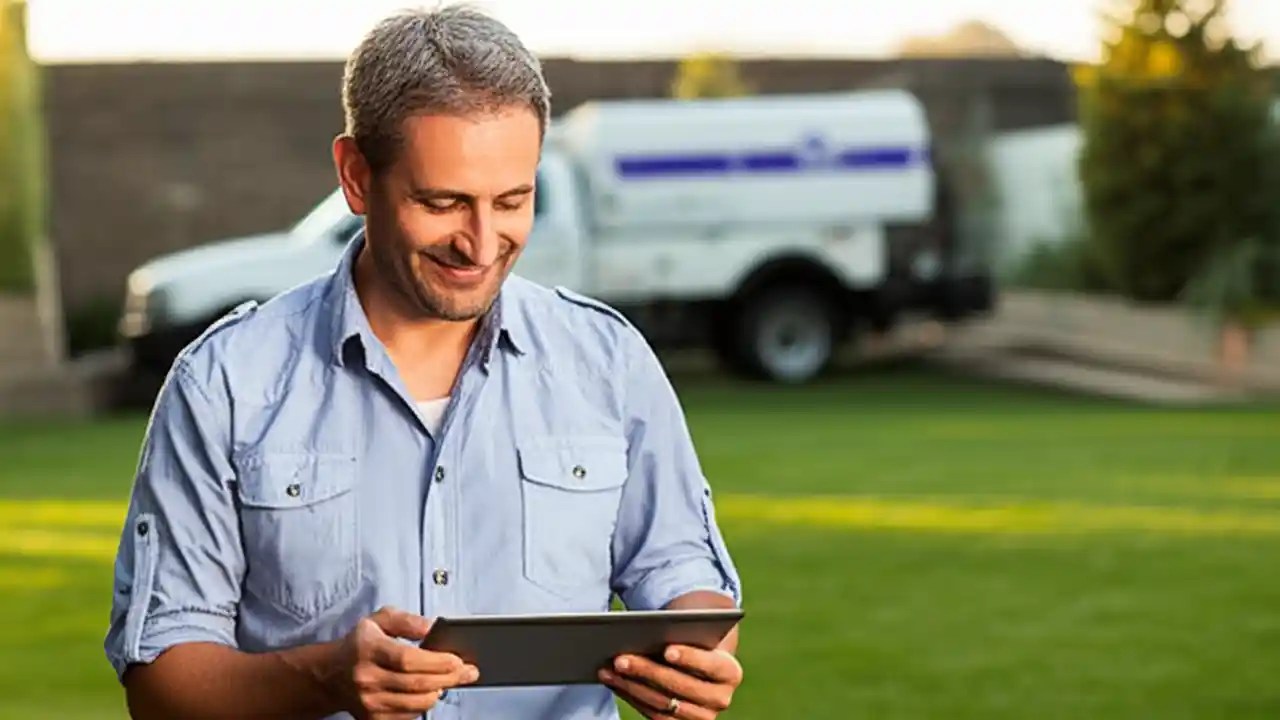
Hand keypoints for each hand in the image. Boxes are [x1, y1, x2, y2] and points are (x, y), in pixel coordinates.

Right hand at [332, 606, 479, 719]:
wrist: (330, 675)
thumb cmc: (360, 644)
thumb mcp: (379, 619)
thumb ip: (407, 620)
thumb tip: (432, 628)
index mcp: (368, 649)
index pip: (407, 660)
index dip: (437, 661)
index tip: (458, 660)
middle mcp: (366, 678)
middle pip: (416, 684)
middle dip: (449, 678)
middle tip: (468, 672)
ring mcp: (368, 702)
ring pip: (415, 703)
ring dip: (439, 692)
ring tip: (449, 680)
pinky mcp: (372, 718)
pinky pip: (408, 716)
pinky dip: (424, 705)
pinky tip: (430, 692)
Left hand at [599, 644, 742, 718]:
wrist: (700, 665)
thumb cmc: (694, 641)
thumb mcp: (695, 634)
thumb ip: (680, 633)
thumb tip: (644, 632)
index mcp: (730, 672)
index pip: (711, 665)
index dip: (690, 658)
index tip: (667, 649)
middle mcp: (720, 698)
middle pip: (681, 686)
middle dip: (648, 671)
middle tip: (621, 658)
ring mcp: (701, 716)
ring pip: (663, 704)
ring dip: (631, 686)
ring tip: (609, 669)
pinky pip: (654, 715)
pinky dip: (631, 696)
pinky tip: (614, 681)